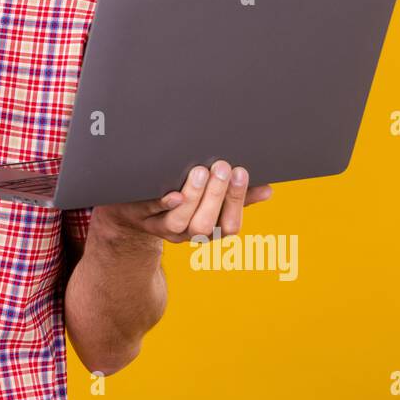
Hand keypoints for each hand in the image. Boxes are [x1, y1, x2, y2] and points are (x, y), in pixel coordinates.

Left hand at [94, 159, 273, 245]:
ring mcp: (160, 226)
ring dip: (192, 198)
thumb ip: (235, 196)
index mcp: (207, 229)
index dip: (236, 201)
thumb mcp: (209, 201)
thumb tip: (267, 189)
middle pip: (204, 225)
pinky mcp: (138, 215)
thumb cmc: (179, 200)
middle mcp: (185, 233)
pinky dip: (162, 204)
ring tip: (200, 172)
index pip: (229, 225)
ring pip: (178, 222)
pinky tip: (172, 193)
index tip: (241, 173)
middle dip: (216, 196)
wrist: (131, 208)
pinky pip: (150, 212)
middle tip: (222, 166)